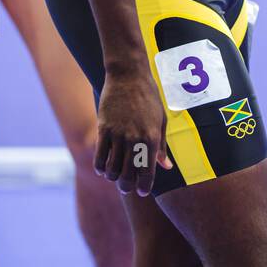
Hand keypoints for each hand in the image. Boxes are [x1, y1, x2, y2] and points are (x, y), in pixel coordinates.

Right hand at [95, 64, 173, 196]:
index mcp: (152, 138)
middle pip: (127, 176)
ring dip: (113, 178)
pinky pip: (99, 157)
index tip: (142, 191)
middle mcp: (135, 139)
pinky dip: (100, 167)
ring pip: (112, 170)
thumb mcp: (161, 120)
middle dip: (127, 187)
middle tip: (127, 186)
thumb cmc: (148, 97)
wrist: (129, 75)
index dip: (144, 187)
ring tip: (115, 175)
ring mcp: (118, 134)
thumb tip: (167, 167)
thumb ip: (162, 146)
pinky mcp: (103, 129)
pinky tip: (104, 167)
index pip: (147, 174)